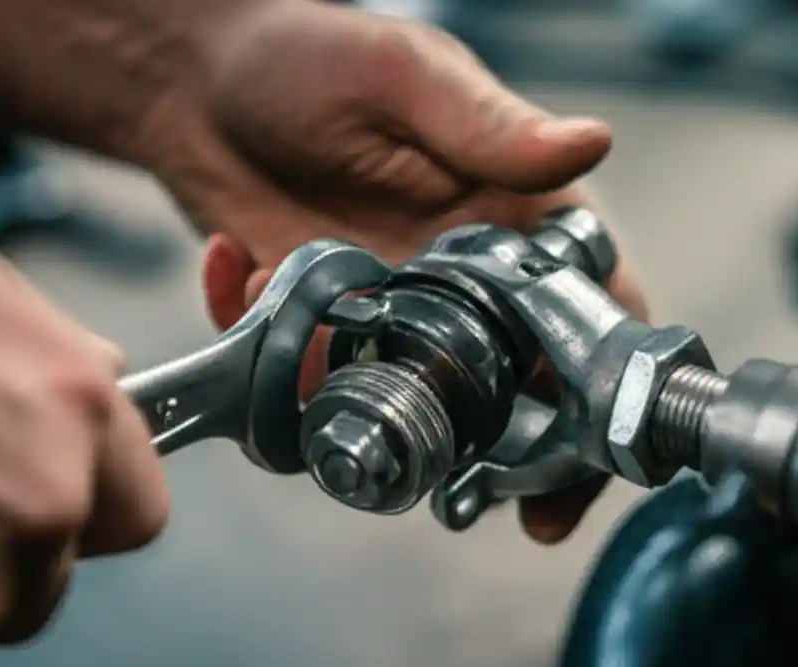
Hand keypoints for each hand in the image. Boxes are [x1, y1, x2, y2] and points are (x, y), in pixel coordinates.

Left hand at [135, 1, 645, 542]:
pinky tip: (234, 265)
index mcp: (513, 219)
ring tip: (295, 330)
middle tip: (451, 482)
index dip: (598, 394)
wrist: (198, 74)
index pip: (589, 313)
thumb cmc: (313, 53)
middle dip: (490, 449)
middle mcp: (461, 280)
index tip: (575, 463)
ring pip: (407, 407)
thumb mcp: (405, 75)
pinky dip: (264, 352)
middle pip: (513, 393)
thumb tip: (589, 145)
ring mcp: (387, 313)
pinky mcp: (316, 327)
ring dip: (356, 402)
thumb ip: (489, 125)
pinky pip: (304, 381)